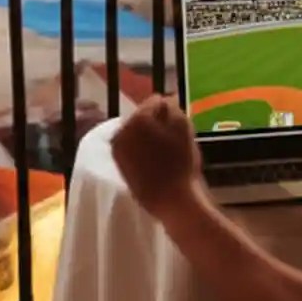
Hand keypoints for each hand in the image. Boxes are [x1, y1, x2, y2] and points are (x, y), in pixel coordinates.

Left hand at [111, 95, 203, 219]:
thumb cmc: (182, 162)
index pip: (154, 102)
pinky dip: (144, 151)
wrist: (173, 200)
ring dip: (150, 137)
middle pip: (142, 118)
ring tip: (167, 150)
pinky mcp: (120, 167)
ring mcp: (117, 151)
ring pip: (137, 134)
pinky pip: (133, 150)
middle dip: (156, 123)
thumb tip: (164, 100)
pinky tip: (158, 160)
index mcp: (135, 119)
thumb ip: (172, 107)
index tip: (180, 123)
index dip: (170, 110)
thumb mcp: (183, 127)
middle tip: (174, 136)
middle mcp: (120, 132)